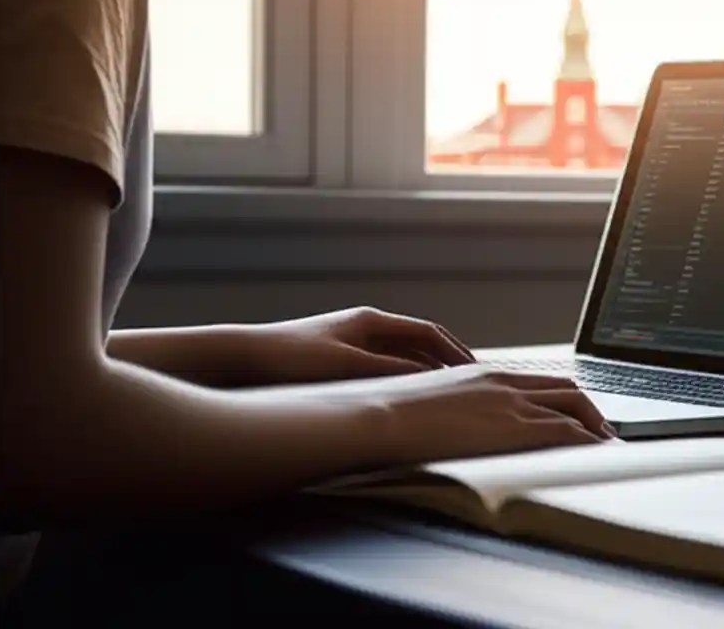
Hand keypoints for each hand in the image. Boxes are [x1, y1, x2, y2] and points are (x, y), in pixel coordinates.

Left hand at [236, 307, 475, 386]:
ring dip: (427, 373)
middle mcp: (366, 328)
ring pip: (403, 358)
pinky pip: (385, 370)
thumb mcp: (346, 366)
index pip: (428, 333)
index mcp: (371, 321)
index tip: (477, 372)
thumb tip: (431, 380)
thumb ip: (389, 372)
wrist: (245, 358)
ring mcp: (354, 343)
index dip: (455, 352)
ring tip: (448, 396)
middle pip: (419, 344)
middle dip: (447, 363)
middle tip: (473, 385)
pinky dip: (404, 382)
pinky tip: (408, 402)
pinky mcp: (341, 361)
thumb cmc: (292, 358)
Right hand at [335, 364, 616, 462]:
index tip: (575, 414)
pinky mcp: (511, 426)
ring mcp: (509, 402)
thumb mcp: (426, 405)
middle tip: (602, 433)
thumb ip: (449, 410)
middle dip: (590, 411)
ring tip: (608, 448)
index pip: (538, 381)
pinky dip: (588, 441)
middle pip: (566, 389)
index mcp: (482, 375)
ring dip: (597, 427)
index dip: (564, 398)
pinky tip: (597, 454)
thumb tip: (449, 426)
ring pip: (574, 407)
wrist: (377, 417)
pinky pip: (565, 431)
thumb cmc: (388, 416)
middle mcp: (503, 382)